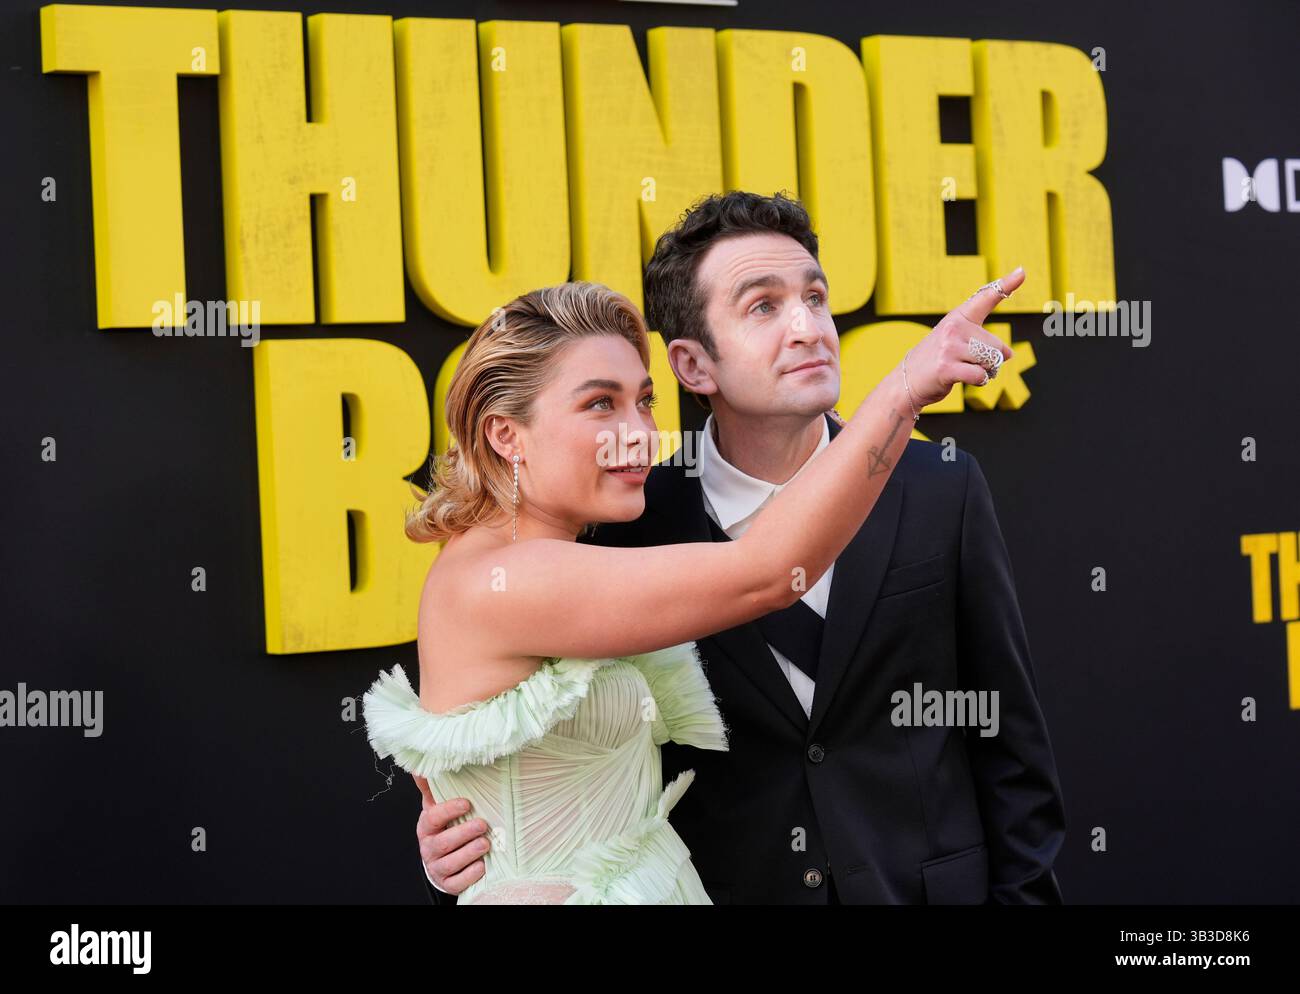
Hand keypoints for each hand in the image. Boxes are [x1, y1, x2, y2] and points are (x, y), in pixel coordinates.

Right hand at [414, 774, 489, 894]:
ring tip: (485, 843)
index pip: (433, 817)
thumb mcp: (436, 807)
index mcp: (426, 827)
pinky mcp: (447, 882)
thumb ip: (431, 787)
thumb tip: (420, 766)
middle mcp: (429, 847)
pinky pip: (457, 882)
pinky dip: (469, 875)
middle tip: (482, 824)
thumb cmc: (443, 828)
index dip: (449, 810)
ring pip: (450, 863)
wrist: (441, 859)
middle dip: (464, 833)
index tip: (466, 803)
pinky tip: (481, 866)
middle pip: (443, 842)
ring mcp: (437, 867)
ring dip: (469, 853)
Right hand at [900, 267, 1023, 408]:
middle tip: (969, 363)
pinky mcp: (946, 368)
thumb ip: (983, 342)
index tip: (1022, 272)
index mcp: (957, 317)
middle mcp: (954, 328)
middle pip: (997, 345)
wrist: (905, 381)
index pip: (985, 298)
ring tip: (966, 371)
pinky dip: (979, 381)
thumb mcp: (954, 342)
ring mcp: (949, 347)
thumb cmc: (935, 361)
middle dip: (992, 360)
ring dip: (986, 372)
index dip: (1006, 284)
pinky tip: (964, 379)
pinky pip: (980, 375)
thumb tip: (1010, 353)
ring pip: (990, 361)